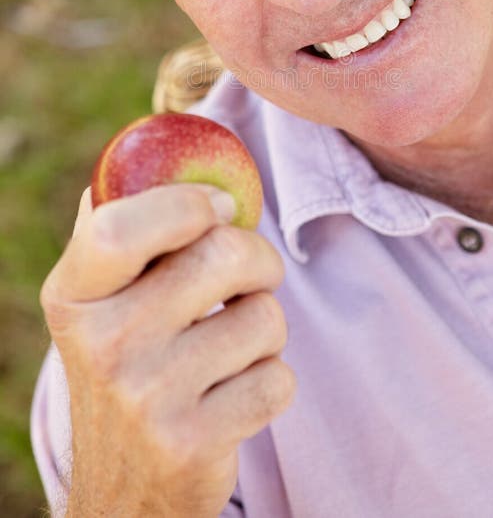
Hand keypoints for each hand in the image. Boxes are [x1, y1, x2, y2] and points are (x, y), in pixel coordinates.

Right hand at [41, 184, 294, 517]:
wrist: (124, 492)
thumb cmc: (125, 368)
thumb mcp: (98, 305)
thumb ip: (114, 233)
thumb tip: (136, 150)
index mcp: (74, 295)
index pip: (122, 225)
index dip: (187, 203)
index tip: (219, 207)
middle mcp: (101, 344)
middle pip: (223, 255)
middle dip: (259, 260)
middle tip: (252, 276)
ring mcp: (145, 398)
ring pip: (264, 318)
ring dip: (266, 328)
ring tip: (233, 348)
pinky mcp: (193, 444)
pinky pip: (278, 379)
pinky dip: (272, 382)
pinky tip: (234, 396)